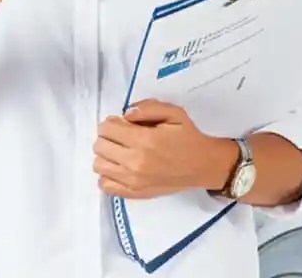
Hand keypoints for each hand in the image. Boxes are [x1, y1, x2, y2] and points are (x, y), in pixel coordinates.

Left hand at [93, 100, 237, 199]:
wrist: (202, 166)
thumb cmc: (187, 137)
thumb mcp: (173, 113)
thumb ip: (147, 108)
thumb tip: (124, 114)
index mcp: (144, 140)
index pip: (106, 128)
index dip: (112, 122)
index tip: (123, 124)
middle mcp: (135, 162)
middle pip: (99, 146)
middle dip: (108, 136)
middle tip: (122, 136)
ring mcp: (133, 181)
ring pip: (98, 165)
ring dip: (106, 155)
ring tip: (121, 152)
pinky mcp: (134, 193)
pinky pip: (105, 185)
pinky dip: (108, 175)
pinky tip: (121, 167)